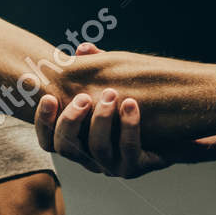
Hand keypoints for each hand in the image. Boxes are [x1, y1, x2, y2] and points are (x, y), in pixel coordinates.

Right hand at [33, 43, 170, 178]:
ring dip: (101, 120)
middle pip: (65, 147)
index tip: (50, 97)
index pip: (49, 140)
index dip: (43, 122)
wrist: (171, 131)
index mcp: (78, 140)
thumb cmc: (133, 106)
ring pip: (98, 149)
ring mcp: (112, 164)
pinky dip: (129, 126)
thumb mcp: (113, 83)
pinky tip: (132, 104)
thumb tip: (83, 48)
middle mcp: (89, 156)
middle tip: (83, 96)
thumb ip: (96, 68)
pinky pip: (129, 150)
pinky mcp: (135, 166)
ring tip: (111, 94)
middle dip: (71, 120)